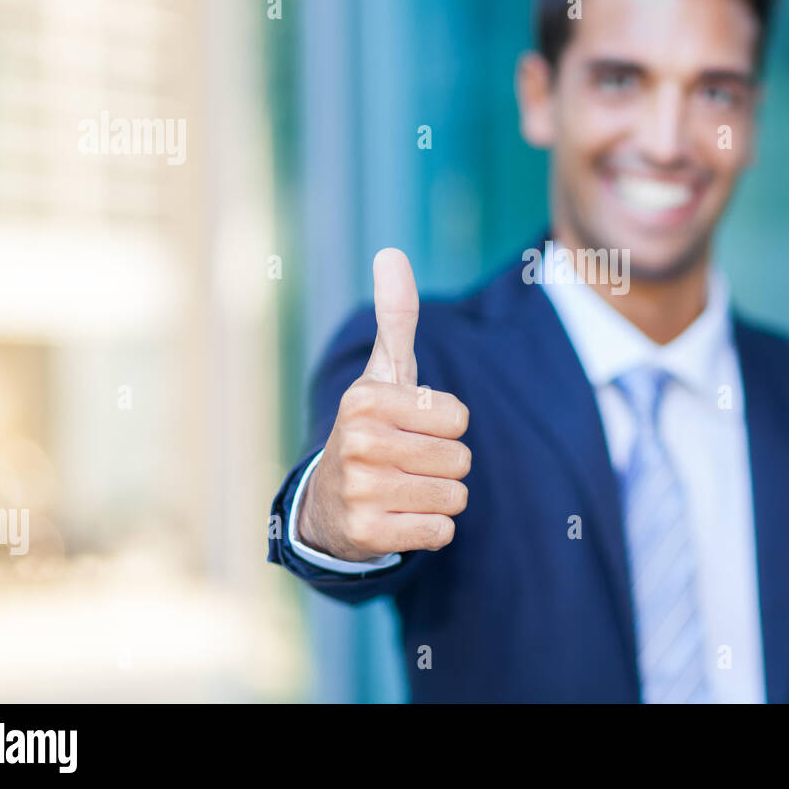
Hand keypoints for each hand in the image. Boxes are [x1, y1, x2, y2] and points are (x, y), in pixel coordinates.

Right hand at [297, 248, 469, 561]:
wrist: (328, 504)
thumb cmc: (372, 428)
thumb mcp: (383, 373)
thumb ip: (396, 318)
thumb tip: (392, 254)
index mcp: (365, 399)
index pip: (458, 416)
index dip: (445, 425)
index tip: (409, 427)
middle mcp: (357, 442)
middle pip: (461, 459)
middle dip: (445, 465)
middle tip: (407, 463)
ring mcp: (360, 491)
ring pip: (455, 497)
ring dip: (439, 497)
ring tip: (403, 490)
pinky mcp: (368, 534)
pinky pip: (441, 533)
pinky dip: (430, 530)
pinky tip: (399, 518)